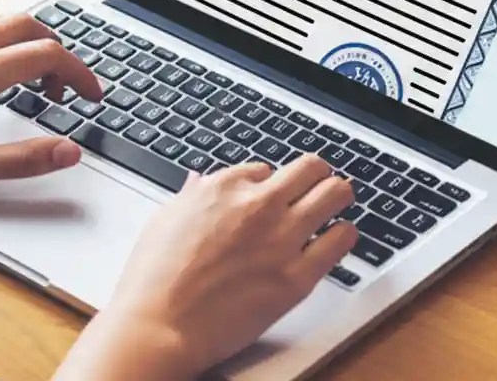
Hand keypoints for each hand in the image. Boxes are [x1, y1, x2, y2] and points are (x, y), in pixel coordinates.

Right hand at [56, 156, 358, 379]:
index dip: (270, 186)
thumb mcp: (165, 219)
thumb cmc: (153, 280)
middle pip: (311, 168)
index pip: (266, 170)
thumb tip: (199, 182)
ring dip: (337, 197)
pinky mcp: (297, 276)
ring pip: (336, 194)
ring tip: (336, 208)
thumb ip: (192, 197)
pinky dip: (343, 236)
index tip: (271, 199)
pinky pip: (342, 240)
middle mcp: (257, 206)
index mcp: (223, 188)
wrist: (158, 327)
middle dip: (316, 177)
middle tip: (318, 189)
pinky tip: (336, 241)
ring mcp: (281, 239)